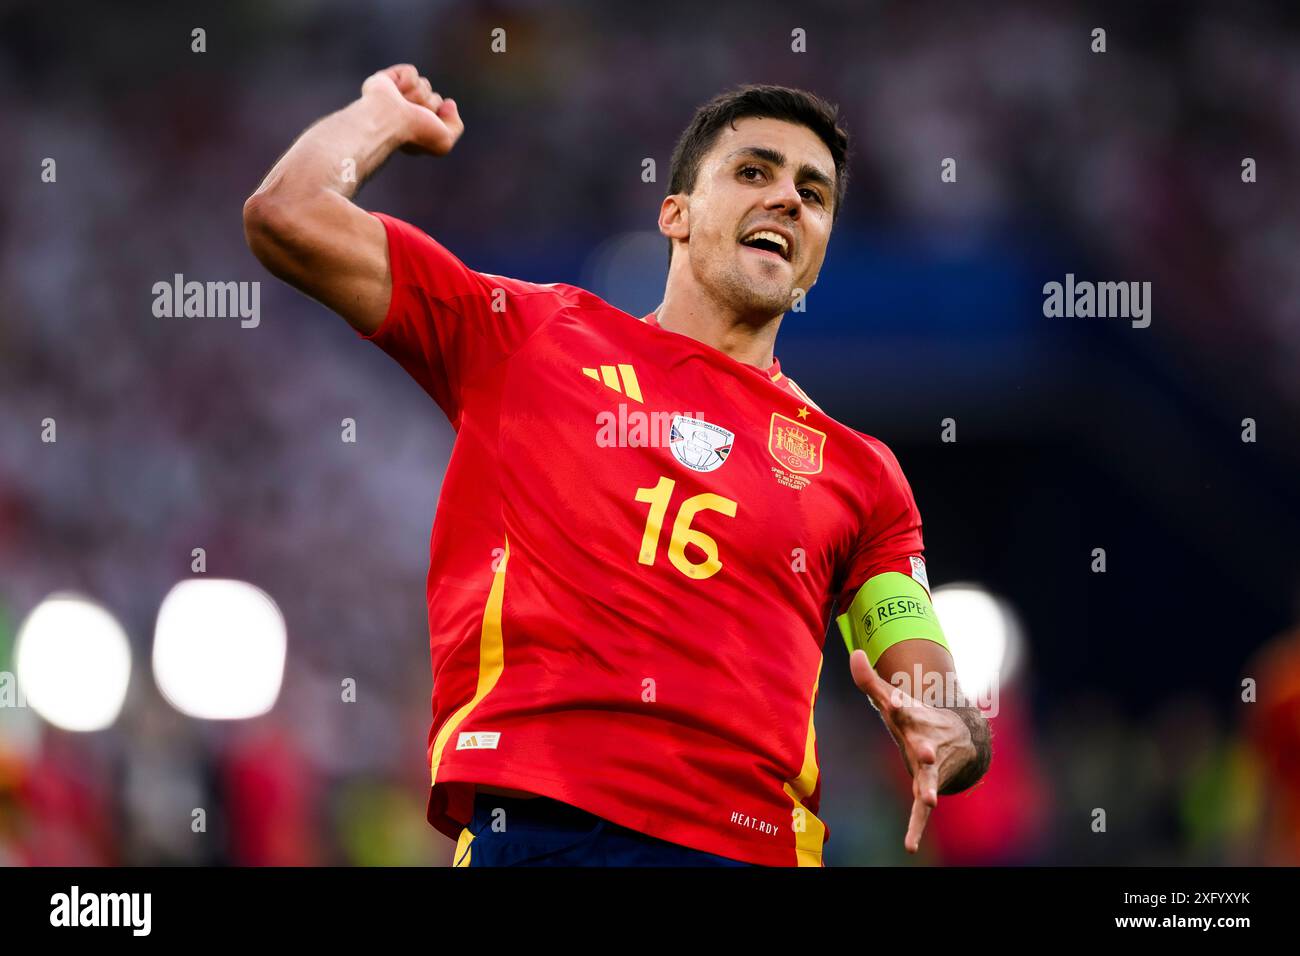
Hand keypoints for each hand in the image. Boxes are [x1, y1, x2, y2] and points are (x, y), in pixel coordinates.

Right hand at [361, 64, 463, 155]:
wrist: (391, 120)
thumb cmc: (415, 134)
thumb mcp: (444, 142)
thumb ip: (456, 126)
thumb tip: (449, 103)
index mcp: (416, 127)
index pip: (440, 111)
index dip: (438, 116)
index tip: (425, 126)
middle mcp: (405, 112)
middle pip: (433, 97)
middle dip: (429, 104)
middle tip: (413, 113)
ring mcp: (395, 96)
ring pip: (423, 84)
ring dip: (418, 94)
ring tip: (403, 103)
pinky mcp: (386, 79)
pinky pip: (410, 72)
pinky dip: (408, 81)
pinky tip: (396, 90)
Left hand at [849, 648, 976, 853]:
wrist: (958, 736)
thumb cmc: (915, 715)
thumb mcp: (892, 697)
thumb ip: (869, 679)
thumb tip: (855, 653)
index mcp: (914, 718)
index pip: (906, 709)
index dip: (900, 705)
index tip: (893, 700)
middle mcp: (925, 742)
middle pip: (925, 744)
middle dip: (925, 748)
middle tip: (927, 752)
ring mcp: (929, 768)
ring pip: (930, 778)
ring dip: (929, 788)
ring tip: (931, 799)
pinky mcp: (927, 788)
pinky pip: (921, 810)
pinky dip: (915, 827)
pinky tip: (908, 846)